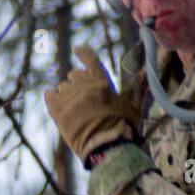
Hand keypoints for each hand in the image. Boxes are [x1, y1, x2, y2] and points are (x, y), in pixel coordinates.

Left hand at [43, 46, 138, 167]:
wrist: (105, 146)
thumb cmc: (122, 128)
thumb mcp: (131, 105)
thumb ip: (133, 88)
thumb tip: (144, 73)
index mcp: (102, 82)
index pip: (91, 59)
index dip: (83, 52)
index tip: (77, 48)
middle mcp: (84, 85)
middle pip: (74, 74)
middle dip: (76, 82)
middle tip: (81, 96)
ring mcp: (70, 97)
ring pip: (62, 86)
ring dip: (66, 93)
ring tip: (73, 107)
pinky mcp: (58, 111)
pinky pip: (50, 97)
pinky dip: (50, 96)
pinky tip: (50, 96)